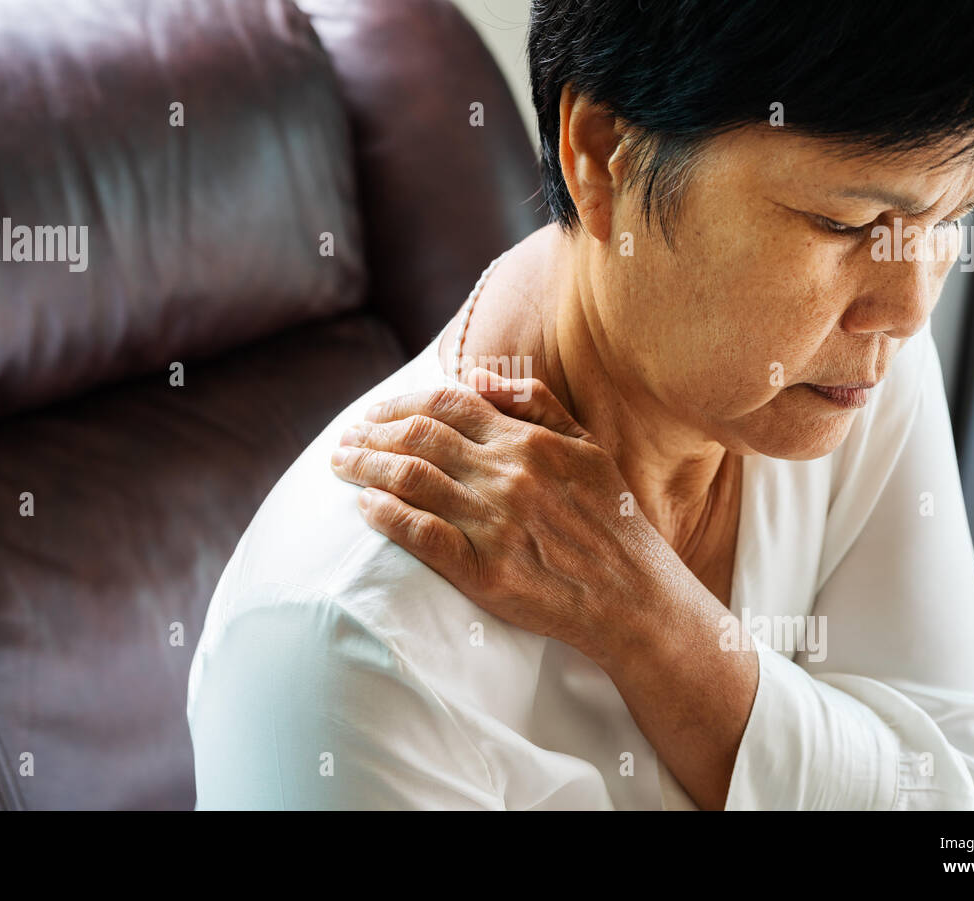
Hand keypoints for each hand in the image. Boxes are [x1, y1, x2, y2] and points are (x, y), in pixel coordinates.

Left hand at [329, 367, 681, 663]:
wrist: (632, 597)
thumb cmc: (611, 521)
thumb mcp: (586, 448)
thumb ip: (535, 405)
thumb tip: (478, 375)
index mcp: (528, 442)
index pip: (446, 404)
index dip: (400, 404)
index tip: (374, 413)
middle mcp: (507, 476)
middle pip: (417, 438)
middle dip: (370, 434)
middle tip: (344, 440)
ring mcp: (494, 523)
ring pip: (410, 480)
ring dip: (365, 467)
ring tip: (341, 466)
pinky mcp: (484, 571)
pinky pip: (420, 535)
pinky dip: (385, 515)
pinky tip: (364, 507)